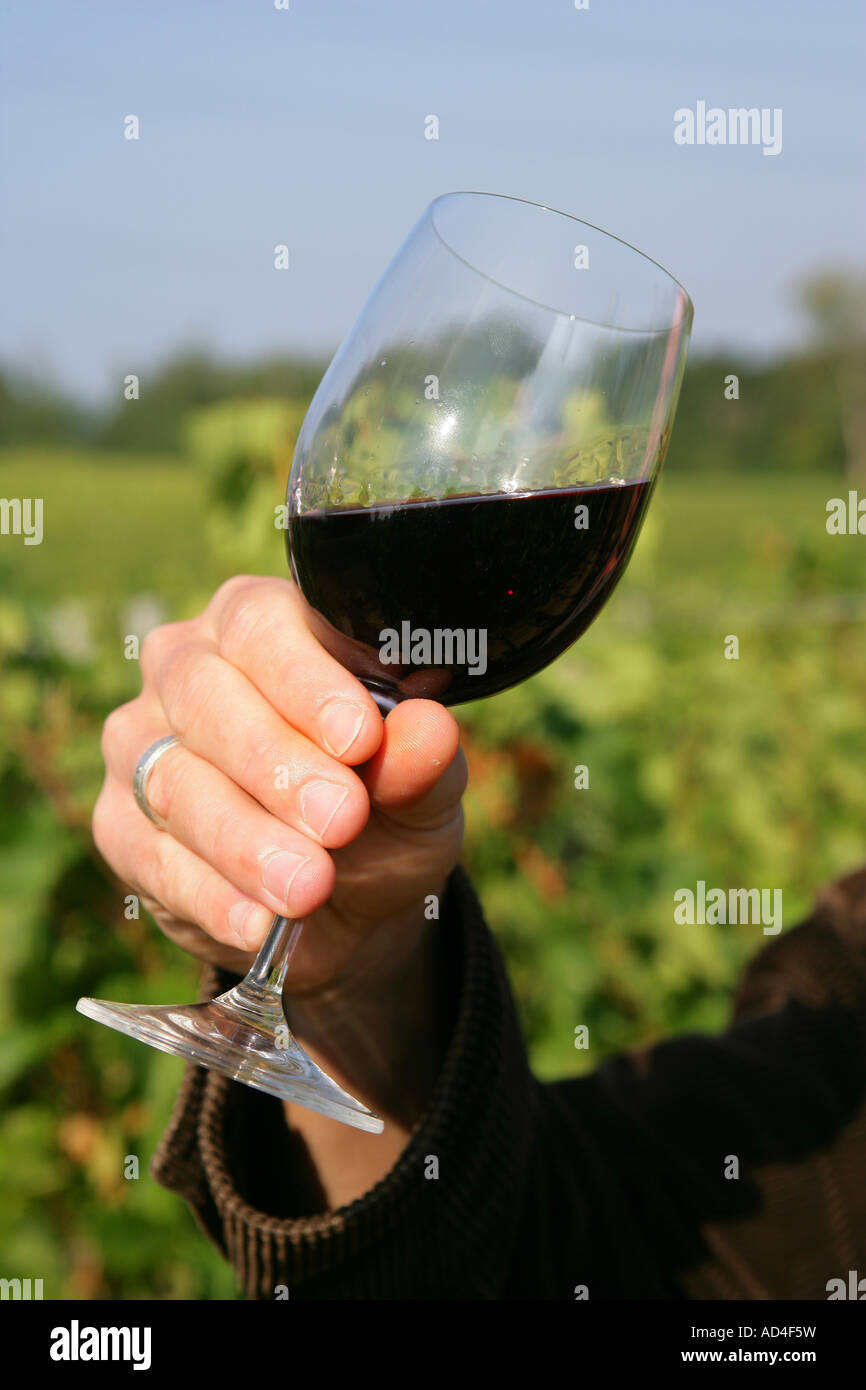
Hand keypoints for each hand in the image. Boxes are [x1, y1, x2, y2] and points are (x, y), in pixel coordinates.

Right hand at [93, 576, 466, 1165]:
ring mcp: (141, 745)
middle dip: (277, 765)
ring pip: (174, 782)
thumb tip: (430, 730)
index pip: (263, 627)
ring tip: (310, 886)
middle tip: (341, 820)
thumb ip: (424, 762)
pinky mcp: (119, 825)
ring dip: (245, 841)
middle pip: (205, 697)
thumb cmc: (383, 813)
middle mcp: (184, 668)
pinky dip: (210, 895)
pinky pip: (149, 856)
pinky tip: (259, 924)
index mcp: (260, 625)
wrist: (345, 905)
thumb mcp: (421, 793)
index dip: (308, 682)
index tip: (360, 741)